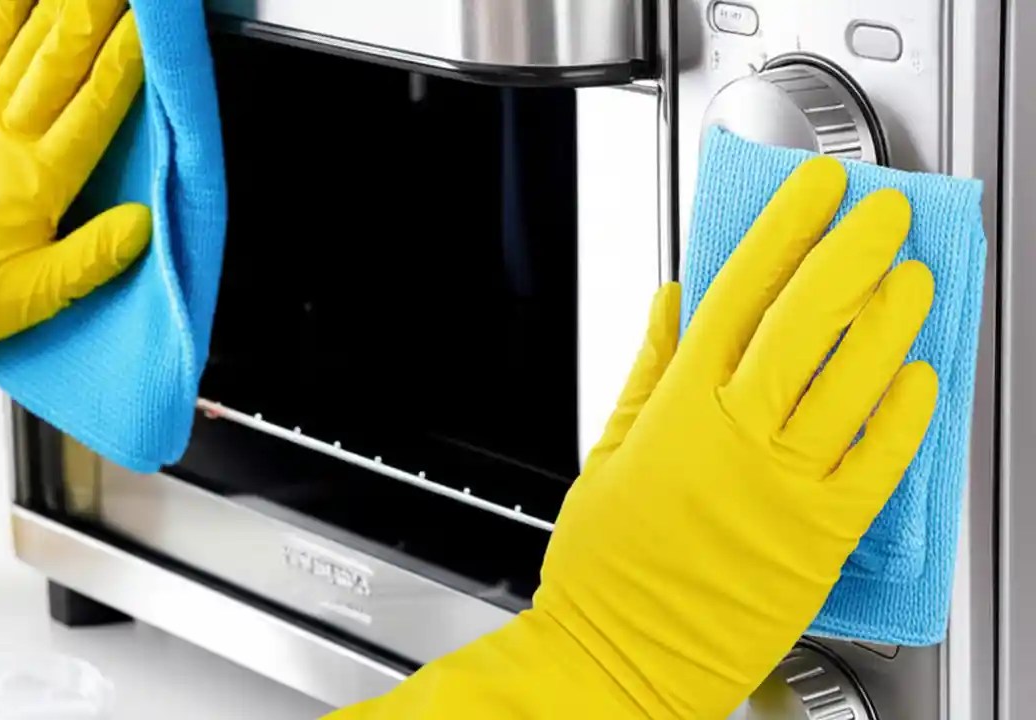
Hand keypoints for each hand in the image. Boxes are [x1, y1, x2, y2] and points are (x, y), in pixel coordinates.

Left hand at [0, 0, 149, 357]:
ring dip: (64, 6)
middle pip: (61, 59)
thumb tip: (146, 222)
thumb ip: (93, 257)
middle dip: (96, 14)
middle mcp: (6, 137)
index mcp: (34, 180)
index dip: (124, 61)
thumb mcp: (38, 295)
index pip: (91, 107)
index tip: (151, 26)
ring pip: (30, 43)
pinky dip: (15, 10)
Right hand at [535, 156, 936, 716]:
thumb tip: (671, 303)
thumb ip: (648, 370)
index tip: (813, 190)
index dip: (782, 231)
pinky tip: (922, 377)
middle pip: (805, 320)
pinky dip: (904, 416)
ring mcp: (780, 485)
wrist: (619, 659)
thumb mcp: (606, 451)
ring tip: (914, 276)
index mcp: (675, 410)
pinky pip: (875, 462)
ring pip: (850, 380)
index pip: (739, 293)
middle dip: (849, 252)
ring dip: (890, 320)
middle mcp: (732, 436)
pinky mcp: (818, 536)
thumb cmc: (606, 569)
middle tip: (881, 211)